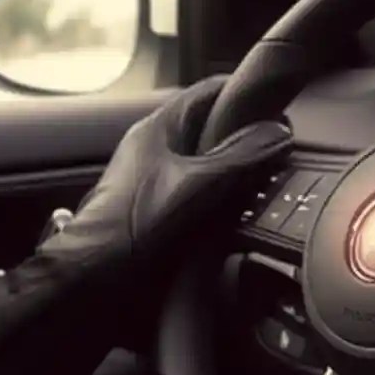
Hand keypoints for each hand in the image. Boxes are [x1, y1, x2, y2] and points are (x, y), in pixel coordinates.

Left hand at [25, 76, 291, 279]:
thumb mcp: (199, 186)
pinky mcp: (156, 209)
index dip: (248, 94)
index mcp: (159, 127)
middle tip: (280, 151)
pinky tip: (237, 215)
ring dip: (234, 171)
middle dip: (246, 137)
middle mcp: (154, 147)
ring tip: (266, 182)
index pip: (211, 91)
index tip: (280, 109)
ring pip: (206, 162)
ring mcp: (153, 179)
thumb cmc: (134, 229)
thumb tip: (279, 131)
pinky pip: (197, 192)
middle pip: (211, 127)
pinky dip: (220, 199)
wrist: (94, 282)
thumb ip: (242, 157)